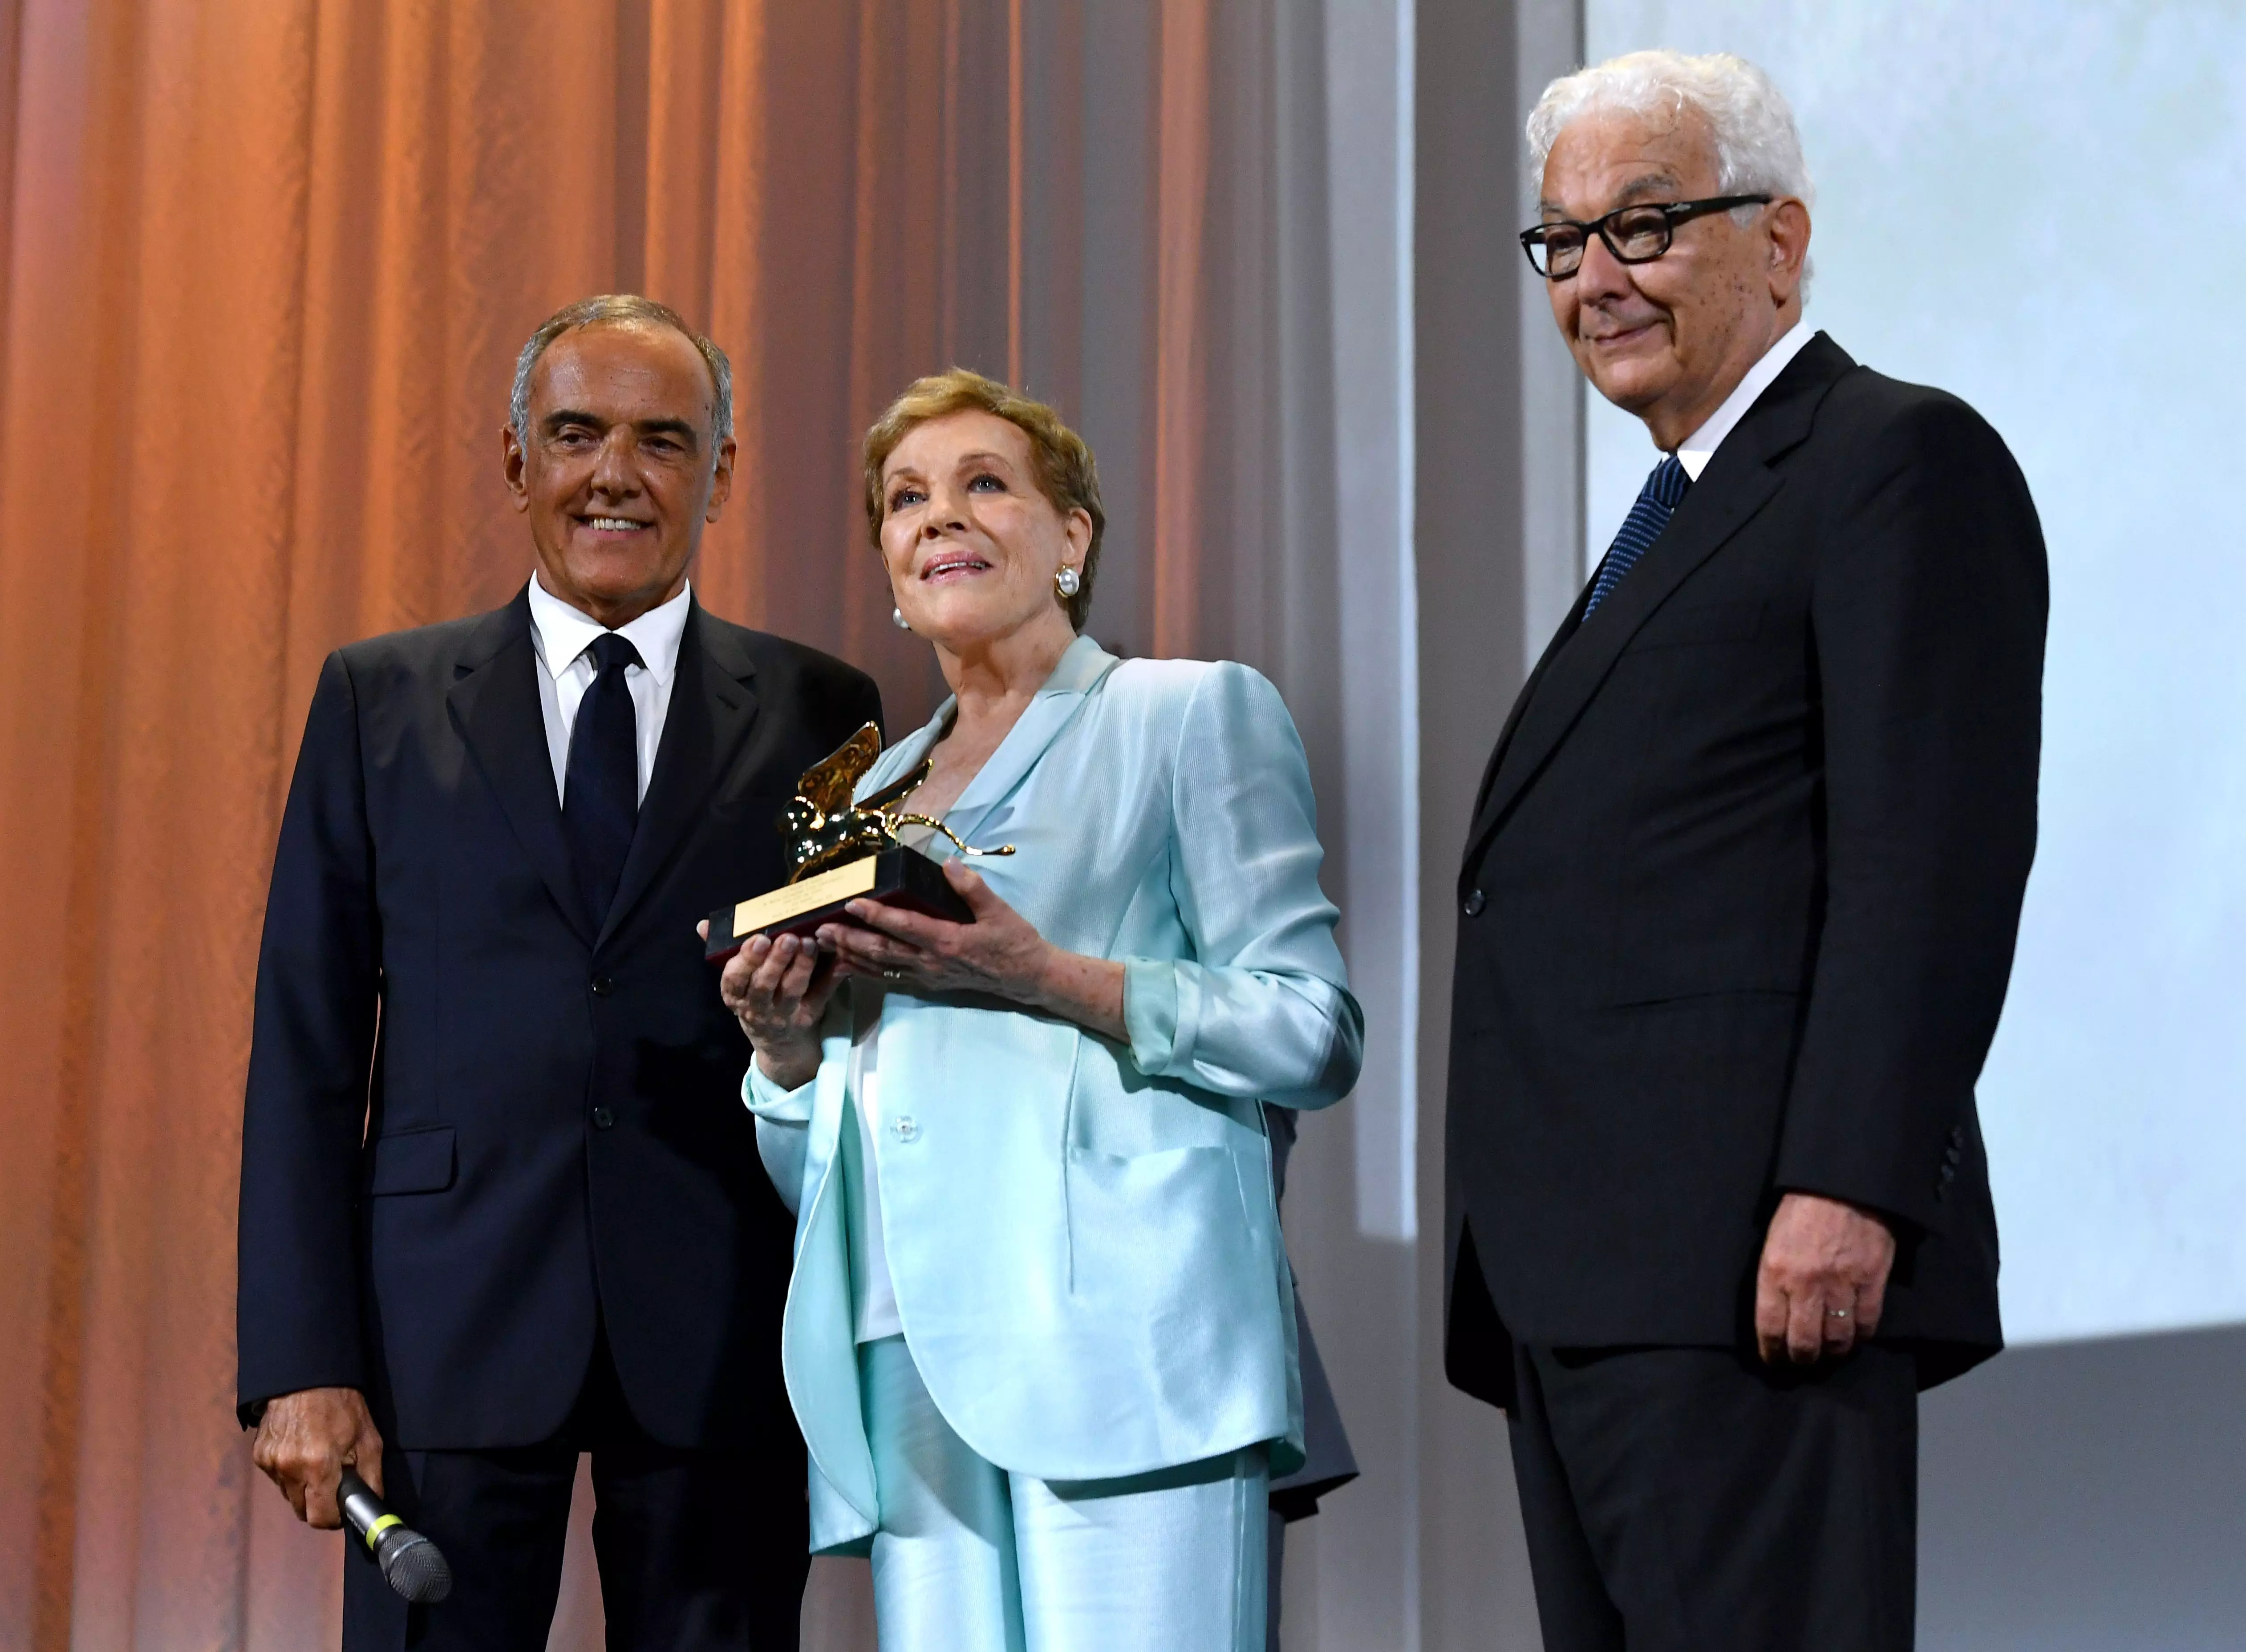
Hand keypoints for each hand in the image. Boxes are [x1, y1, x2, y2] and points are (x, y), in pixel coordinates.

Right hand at [251, 1386, 382, 1528]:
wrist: (307, 1376)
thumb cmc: (344, 1406)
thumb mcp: (369, 1439)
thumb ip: (371, 1477)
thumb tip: (372, 1505)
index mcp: (319, 1466)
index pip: (320, 1518)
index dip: (334, 1518)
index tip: (342, 1508)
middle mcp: (290, 1469)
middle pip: (302, 1511)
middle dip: (318, 1504)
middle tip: (332, 1485)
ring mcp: (271, 1463)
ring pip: (289, 1496)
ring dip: (303, 1489)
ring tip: (317, 1462)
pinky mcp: (259, 1456)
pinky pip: (277, 1479)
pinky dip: (290, 1474)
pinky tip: (301, 1451)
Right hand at [712, 925, 843, 1091]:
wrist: (779, 1044)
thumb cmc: (756, 1000)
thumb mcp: (737, 981)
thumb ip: (724, 951)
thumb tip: (703, 924)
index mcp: (735, 996)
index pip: (734, 980)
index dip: (745, 960)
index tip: (758, 939)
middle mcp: (758, 1008)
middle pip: (763, 986)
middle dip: (775, 961)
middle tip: (787, 937)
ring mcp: (784, 1014)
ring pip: (791, 991)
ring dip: (801, 966)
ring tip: (809, 943)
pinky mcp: (808, 1016)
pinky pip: (820, 997)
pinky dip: (831, 978)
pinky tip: (839, 960)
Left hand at [819, 861, 1126, 1040]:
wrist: (1028, 977)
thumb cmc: (1014, 942)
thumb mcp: (999, 910)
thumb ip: (971, 888)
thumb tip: (948, 864)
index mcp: (947, 942)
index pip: (904, 926)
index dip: (876, 915)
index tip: (852, 903)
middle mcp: (932, 963)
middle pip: (882, 951)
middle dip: (849, 939)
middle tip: (820, 930)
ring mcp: (928, 976)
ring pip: (882, 967)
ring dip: (851, 956)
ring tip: (826, 945)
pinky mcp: (929, 983)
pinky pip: (891, 977)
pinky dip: (867, 971)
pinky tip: (849, 965)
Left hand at [1754, 1192, 1896, 1364]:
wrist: (1842, 1184)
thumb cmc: (1801, 1208)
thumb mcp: (1773, 1240)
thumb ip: (1774, 1277)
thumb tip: (1777, 1312)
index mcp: (1775, 1271)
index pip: (1770, 1327)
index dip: (1771, 1352)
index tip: (1773, 1360)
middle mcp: (1807, 1284)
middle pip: (1804, 1341)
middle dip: (1801, 1358)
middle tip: (1802, 1362)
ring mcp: (1842, 1285)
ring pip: (1837, 1339)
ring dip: (1832, 1353)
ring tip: (1828, 1354)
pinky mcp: (1871, 1282)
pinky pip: (1866, 1324)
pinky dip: (1860, 1337)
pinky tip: (1854, 1338)